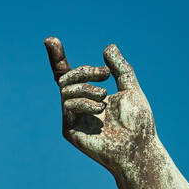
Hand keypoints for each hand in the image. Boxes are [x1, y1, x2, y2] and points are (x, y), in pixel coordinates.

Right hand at [44, 37, 156, 174]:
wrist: (137, 148)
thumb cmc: (137, 124)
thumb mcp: (130, 89)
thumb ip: (121, 68)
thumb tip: (108, 47)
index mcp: (90, 96)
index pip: (69, 75)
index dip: (57, 58)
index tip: (50, 40)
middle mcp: (78, 106)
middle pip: (66, 78)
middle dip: (84, 71)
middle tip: (105, 74)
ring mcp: (73, 119)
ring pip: (66, 90)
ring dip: (86, 88)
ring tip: (104, 97)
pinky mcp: (70, 130)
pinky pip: (68, 106)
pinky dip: (84, 103)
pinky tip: (101, 109)